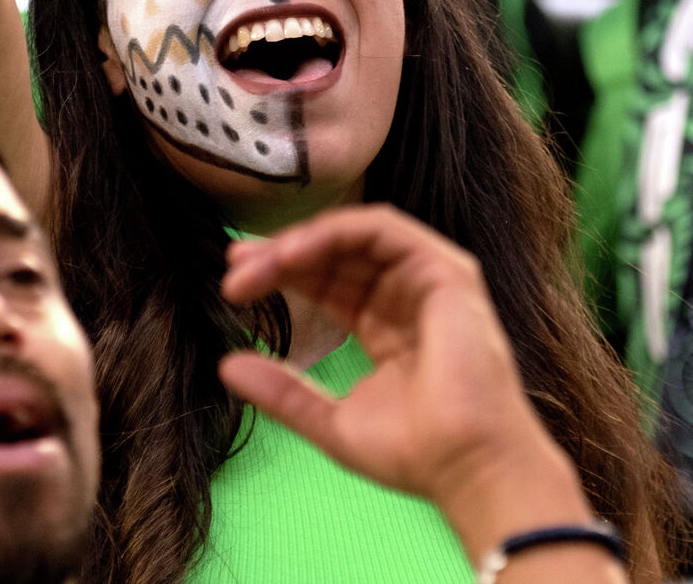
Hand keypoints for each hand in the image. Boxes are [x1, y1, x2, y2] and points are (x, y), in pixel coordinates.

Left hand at [216, 206, 576, 515]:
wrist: (467, 465)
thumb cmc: (415, 453)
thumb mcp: (329, 421)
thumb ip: (282, 391)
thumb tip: (225, 367)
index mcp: (387, 328)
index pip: (328, 285)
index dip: (282, 277)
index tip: (235, 285)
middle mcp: (408, 297)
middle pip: (336, 257)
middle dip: (281, 256)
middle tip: (234, 267)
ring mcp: (429, 280)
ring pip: (354, 236)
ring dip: (301, 242)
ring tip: (258, 261)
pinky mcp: (445, 270)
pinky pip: (383, 228)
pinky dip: (334, 231)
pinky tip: (294, 252)